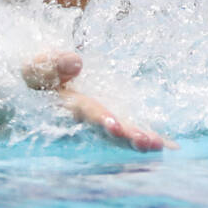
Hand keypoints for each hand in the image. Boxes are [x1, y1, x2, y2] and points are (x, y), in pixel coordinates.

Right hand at [22, 50, 173, 150]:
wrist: (43, 80)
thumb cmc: (40, 72)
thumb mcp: (36, 66)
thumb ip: (50, 65)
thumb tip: (77, 62)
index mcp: (69, 106)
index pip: (87, 113)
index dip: (100, 118)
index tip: (114, 125)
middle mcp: (88, 120)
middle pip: (109, 131)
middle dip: (127, 137)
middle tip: (146, 143)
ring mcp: (102, 121)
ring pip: (123, 133)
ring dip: (140, 139)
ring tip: (159, 145)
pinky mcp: (113, 118)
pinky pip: (133, 128)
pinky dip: (149, 135)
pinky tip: (171, 145)